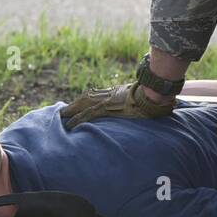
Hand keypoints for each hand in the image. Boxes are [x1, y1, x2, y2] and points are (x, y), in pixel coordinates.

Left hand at [60, 83, 174, 128]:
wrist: (155, 93)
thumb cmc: (155, 96)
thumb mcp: (147, 98)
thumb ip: (144, 101)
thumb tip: (156, 106)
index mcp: (117, 92)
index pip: (98, 95)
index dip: (86, 101)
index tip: (78, 106)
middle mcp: (110, 94)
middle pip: (87, 98)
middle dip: (75, 105)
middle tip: (63, 112)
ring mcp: (108, 100)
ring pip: (84, 104)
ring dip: (72, 110)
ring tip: (61, 118)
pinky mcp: (108, 107)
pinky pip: (89, 114)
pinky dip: (78, 119)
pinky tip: (70, 125)